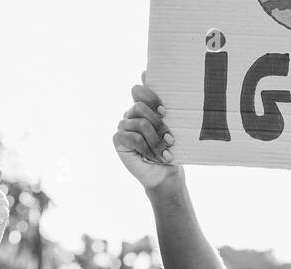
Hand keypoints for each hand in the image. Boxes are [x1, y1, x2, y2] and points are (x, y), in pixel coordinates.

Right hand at [113, 76, 181, 191]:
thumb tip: (147, 74)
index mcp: (144, 106)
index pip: (140, 90)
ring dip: (156, 141)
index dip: (150, 96)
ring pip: (140, 123)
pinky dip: (147, 149)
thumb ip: (162, 106)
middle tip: (170, 139)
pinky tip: (155, 157)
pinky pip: (133, 138)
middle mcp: (131, 113)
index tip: (164, 111)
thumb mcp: (172, 126)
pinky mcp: (118, 140)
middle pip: (140, 106)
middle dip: (158, 124)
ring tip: (166, 152)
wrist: (165, 173)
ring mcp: (123, 125)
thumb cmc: (170, 148)